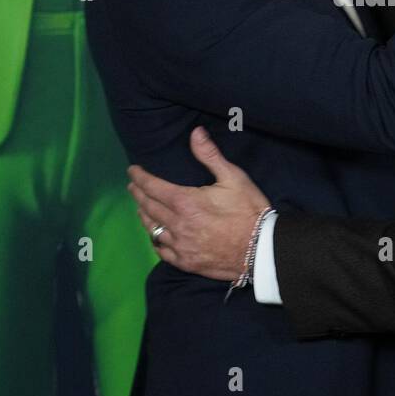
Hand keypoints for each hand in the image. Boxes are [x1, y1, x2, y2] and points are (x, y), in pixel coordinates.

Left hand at [127, 126, 271, 281]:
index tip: (132, 171)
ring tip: (141, 207)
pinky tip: (155, 235)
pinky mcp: (186, 262)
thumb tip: (195, 133)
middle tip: (133, 186)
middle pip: (148, 207)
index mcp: (186, 202)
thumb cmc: (249, 210)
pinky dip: (155, 240)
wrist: (262, 248)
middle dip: (138, 194)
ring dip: (144, 216)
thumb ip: (210, 155)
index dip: (139, 177)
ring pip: (152, 229)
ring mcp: (180, 246)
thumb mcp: (233, 178)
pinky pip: (162, 251)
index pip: (152, 187)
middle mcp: (177, 225)